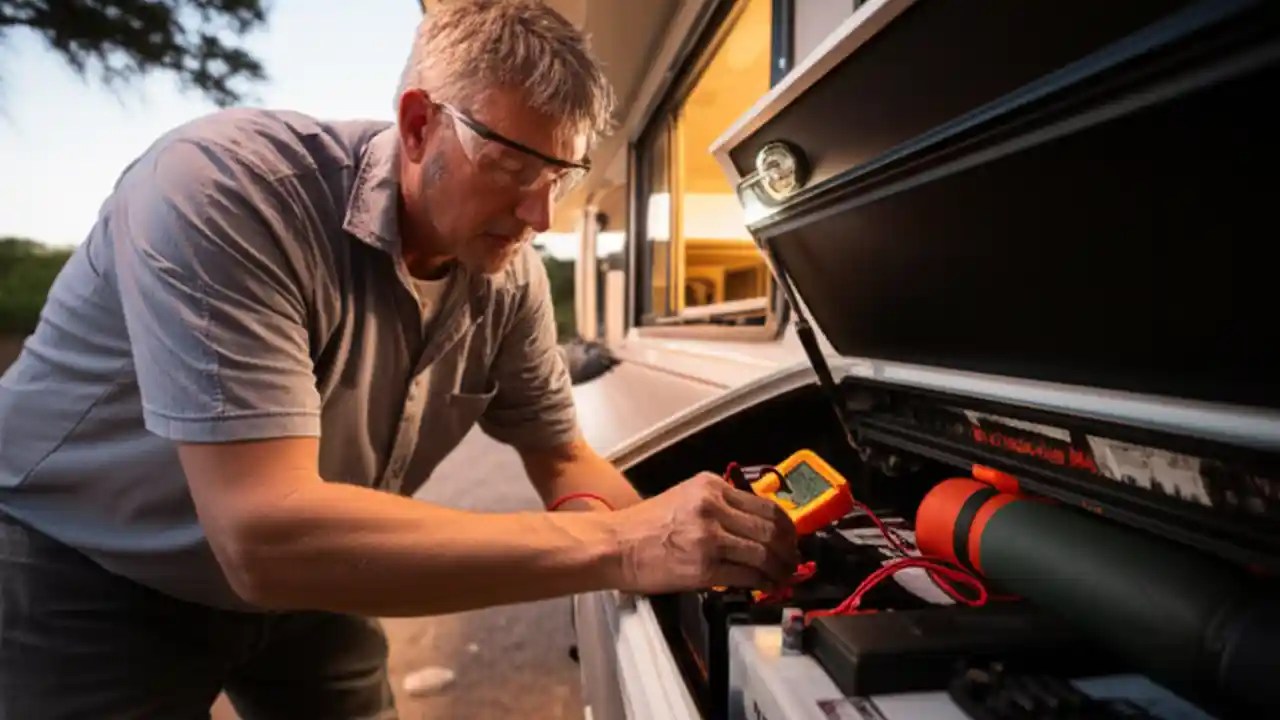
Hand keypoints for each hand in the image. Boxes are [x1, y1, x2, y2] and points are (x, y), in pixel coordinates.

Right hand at [607, 472, 800, 593]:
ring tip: (784, 576)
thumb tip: (753, 527)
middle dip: (788, 548)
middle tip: (793, 560)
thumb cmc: (644, 527)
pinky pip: (748, 574)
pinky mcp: (705, 565)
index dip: (785, 525)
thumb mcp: (685, 499)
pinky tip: (766, 586)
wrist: (614, 546)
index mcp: (710, 486)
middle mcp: (713, 505)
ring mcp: (710, 535)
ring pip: (764, 551)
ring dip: (780, 567)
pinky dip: (764, 582)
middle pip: (770, 527)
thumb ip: (719, 507)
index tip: (790, 538)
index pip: (764, 504)